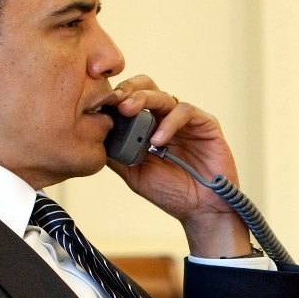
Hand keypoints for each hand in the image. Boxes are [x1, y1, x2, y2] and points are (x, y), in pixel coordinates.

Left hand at [103, 75, 249, 257]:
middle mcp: (167, 118)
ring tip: (128, 112)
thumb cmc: (172, 193)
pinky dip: (169, 122)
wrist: (201, 211)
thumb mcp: (134, 173)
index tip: (100, 105)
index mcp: (149, 126)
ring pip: (162, 95)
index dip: (116, 97)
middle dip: (128, 89)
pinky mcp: (205, 124)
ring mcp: (186, 121)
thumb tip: (93, 135)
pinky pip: (184, 111)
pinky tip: (158, 140)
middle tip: (115, 101)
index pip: (131, 98)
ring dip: (143, 99)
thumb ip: (117, 153)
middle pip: (146, 86)